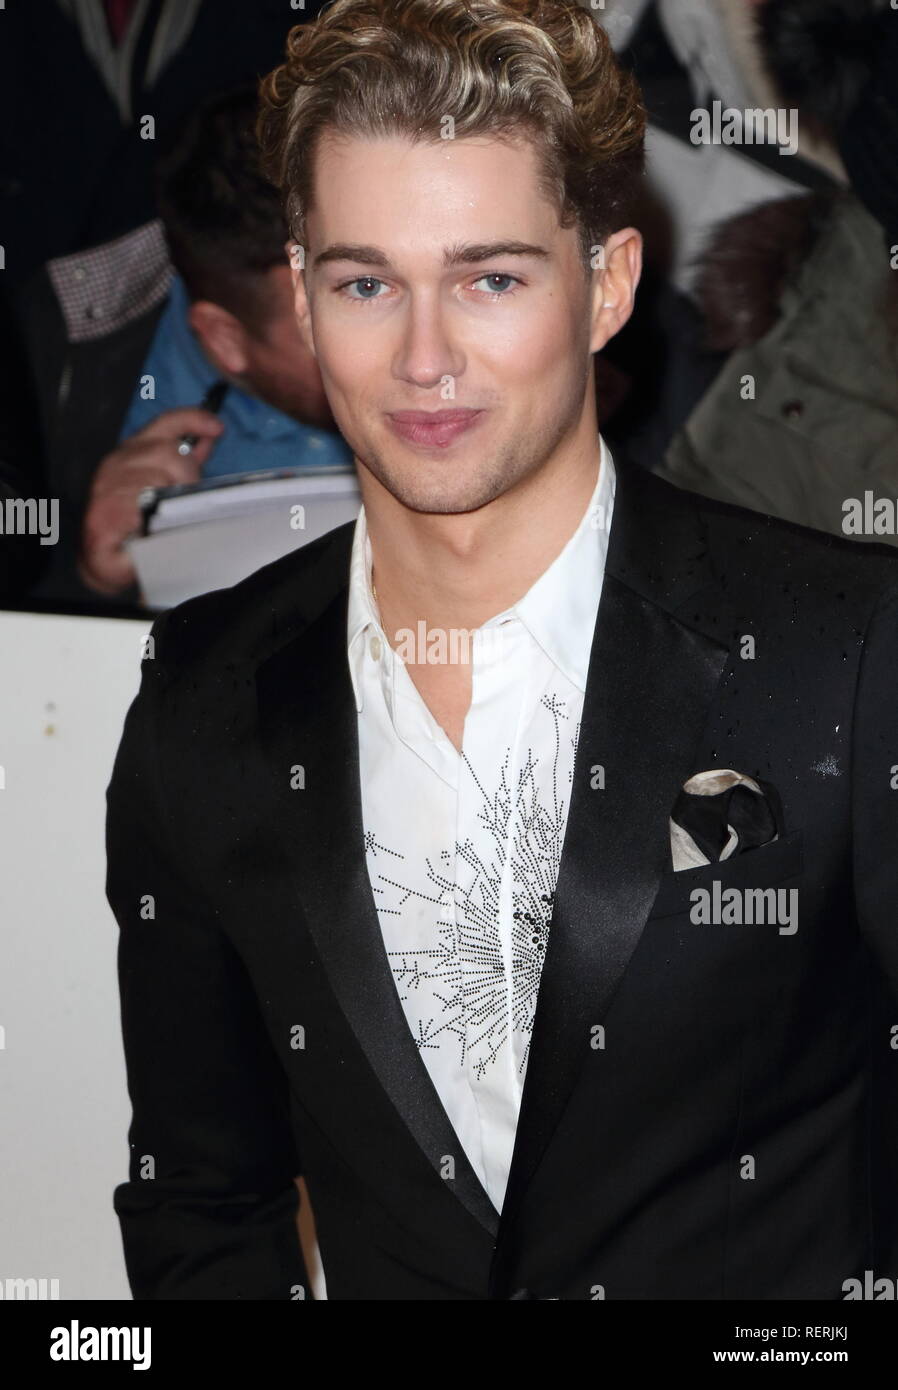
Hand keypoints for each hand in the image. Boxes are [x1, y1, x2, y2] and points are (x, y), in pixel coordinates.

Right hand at [78, 408, 224, 594]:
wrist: (102, 559)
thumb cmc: (135, 522)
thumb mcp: (166, 485)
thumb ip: (186, 461)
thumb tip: (209, 437)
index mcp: (135, 452)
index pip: (166, 423)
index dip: (193, 420)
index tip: (216, 428)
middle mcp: (118, 462)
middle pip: (168, 454)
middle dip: (186, 477)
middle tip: (184, 501)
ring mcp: (107, 487)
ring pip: (156, 481)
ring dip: (168, 503)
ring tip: (164, 518)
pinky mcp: (102, 514)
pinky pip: (140, 510)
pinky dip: (150, 520)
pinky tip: (150, 528)